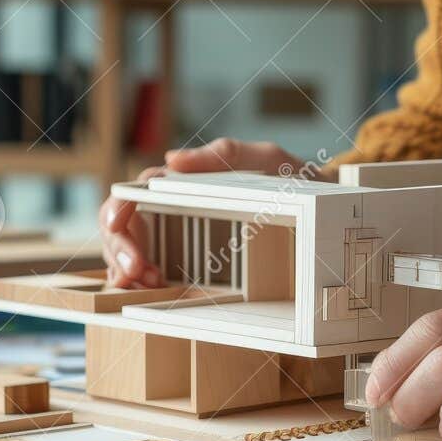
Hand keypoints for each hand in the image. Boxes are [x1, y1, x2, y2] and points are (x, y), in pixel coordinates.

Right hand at [100, 138, 310, 287]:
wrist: (325, 211)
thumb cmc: (293, 180)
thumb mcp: (267, 159)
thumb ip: (225, 153)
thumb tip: (172, 160)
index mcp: (183, 182)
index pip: (132, 192)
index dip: (117, 209)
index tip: (117, 227)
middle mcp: (173, 208)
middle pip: (123, 226)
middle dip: (120, 248)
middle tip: (135, 272)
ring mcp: (181, 237)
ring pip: (131, 251)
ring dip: (127, 268)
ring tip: (148, 282)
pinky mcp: (193, 263)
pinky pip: (154, 272)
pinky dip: (143, 283)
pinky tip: (155, 288)